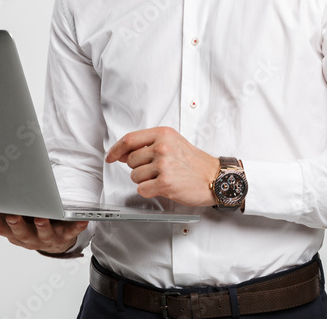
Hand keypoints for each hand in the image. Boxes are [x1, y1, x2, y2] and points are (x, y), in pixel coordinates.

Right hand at [0, 208, 87, 253]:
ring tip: (41, 217)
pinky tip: (82, 221)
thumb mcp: (4, 221)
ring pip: (43, 233)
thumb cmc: (26, 226)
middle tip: (12, 214)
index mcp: (12, 232)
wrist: (54, 240)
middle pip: (19, 232)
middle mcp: (28, 237)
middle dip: (15, 224)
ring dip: (42, 226)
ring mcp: (47, 237)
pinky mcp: (65, 235)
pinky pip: (71, 231)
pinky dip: (76, 227)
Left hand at [105, 126, 219, 206]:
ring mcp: (164, 165)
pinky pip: (142, 189)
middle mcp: (162, 147)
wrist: (215, 177)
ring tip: (163, 178)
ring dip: (145, 181)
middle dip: (139, 169)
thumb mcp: (173, 143)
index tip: (110, 156)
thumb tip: (121, 153)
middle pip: (130, 161)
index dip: (115, 149)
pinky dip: (150, 191)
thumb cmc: (195, 163)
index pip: (129, 139)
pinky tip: (163, 187)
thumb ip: (149, 145)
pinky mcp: (165, 183)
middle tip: (157, 170)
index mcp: (163, 134)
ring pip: (134, 177)